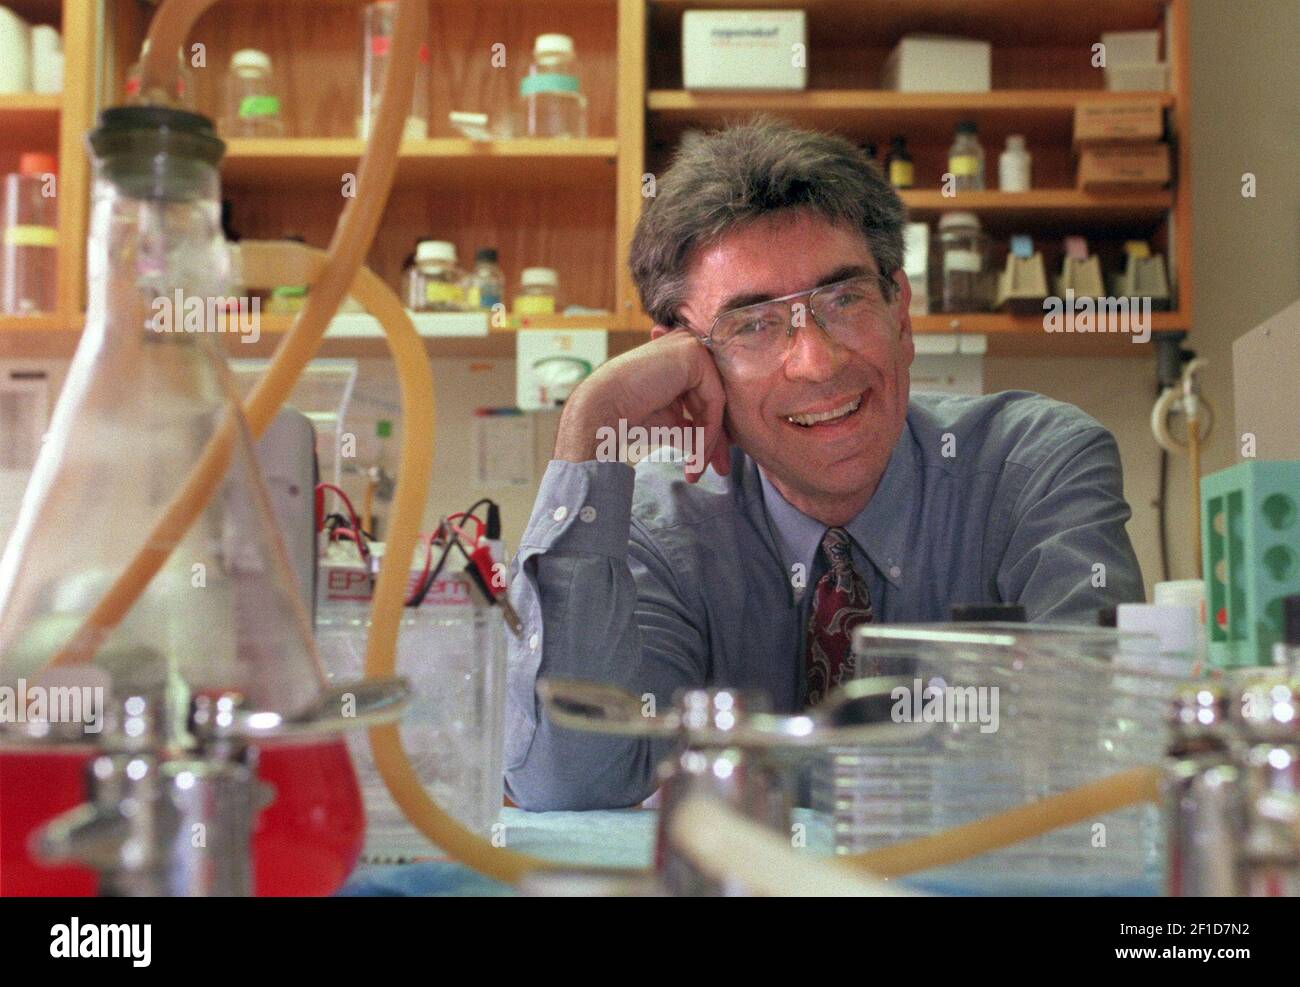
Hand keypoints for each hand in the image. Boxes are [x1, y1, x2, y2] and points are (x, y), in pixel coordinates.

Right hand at [554, 328, 730, 483]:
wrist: (602, 408)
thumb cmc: (629, 414)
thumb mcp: (672, 422)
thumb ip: (695, 427)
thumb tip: (715, 450)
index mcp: (681, 359)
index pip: (707, 397)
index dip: (710, 432)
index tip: (708, 463)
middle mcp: (688, 347)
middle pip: (714, 400)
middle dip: (715, 440)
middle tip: (717, 470)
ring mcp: (692, 346)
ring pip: (716, 403)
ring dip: (709, 442)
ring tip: (696, 468)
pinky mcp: (694, 354)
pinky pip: (714, 400)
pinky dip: (708, 432)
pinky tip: (696, 455)